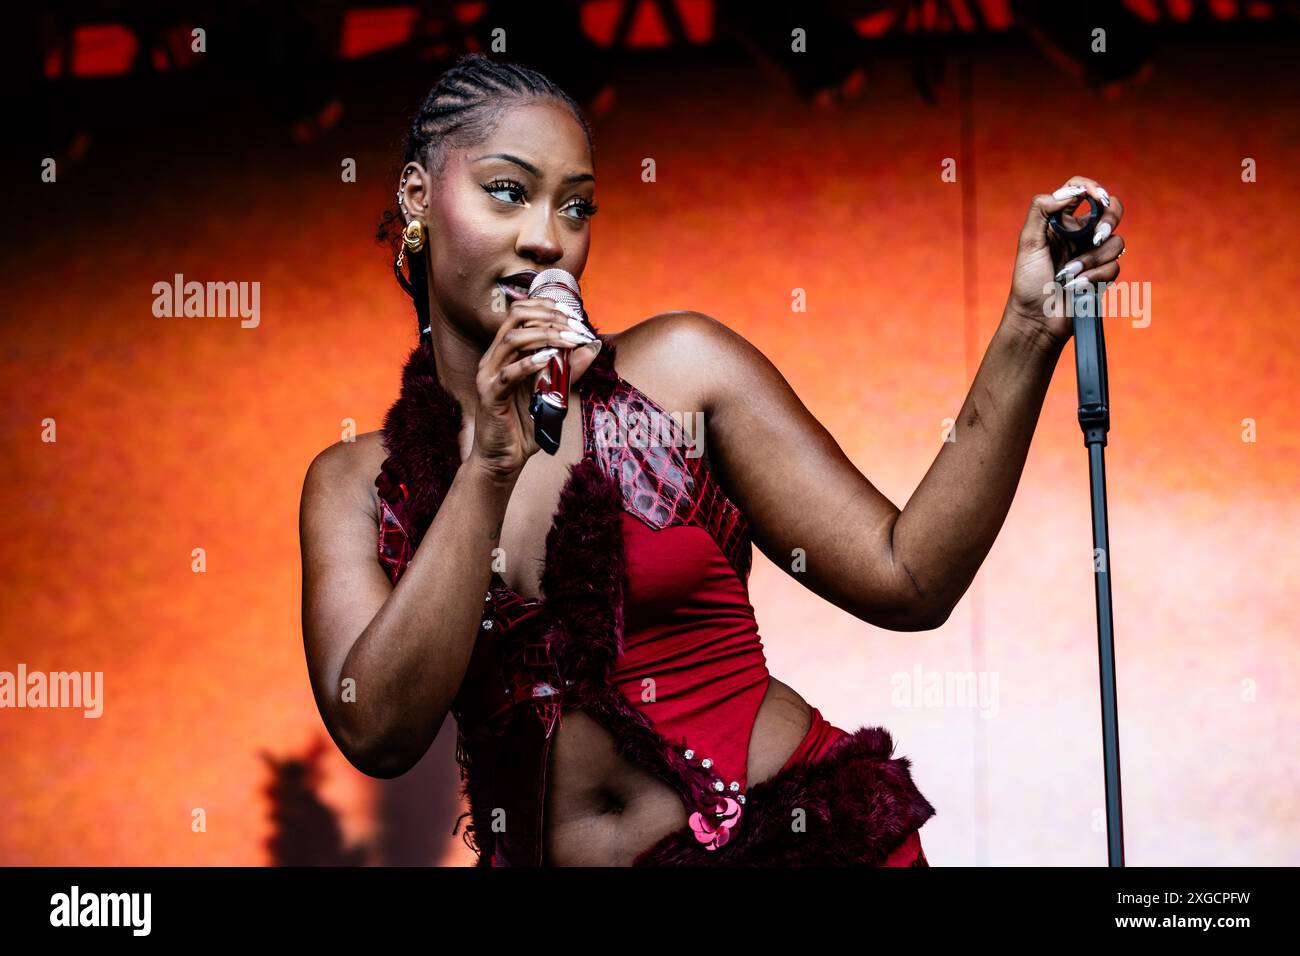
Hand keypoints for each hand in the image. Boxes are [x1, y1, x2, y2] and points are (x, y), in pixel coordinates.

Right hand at [468, 298, 598, 483]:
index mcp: (505, 354)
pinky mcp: (490, 396)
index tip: (573, 313)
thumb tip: (591, 347)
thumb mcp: (554, 395)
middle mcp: (493, 359)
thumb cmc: (526, 426)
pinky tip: (548, 360)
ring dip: (544, 336)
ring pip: (512, 341)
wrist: (504, 459)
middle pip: (515, 319)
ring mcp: (488, 376)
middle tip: (575, 327)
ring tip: (568, 340)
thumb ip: (569, 372)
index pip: (520, 313)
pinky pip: (508, 374)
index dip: (547, 307)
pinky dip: (529, 364)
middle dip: (549, 317)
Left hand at [1006, 175, 1125, 349]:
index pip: (1080, 190)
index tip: (1094, 195)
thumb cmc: (1027, 283)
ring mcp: (1092, 254)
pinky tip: (1076, 288)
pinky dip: (1095, 277)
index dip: (1091, 187)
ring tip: (1069, 276)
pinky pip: (1114, 266)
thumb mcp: (1028, 242)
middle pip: (1110, 209)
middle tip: (1097, 234)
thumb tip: (1068, 192)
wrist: (1036, 320)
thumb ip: (1041, 210)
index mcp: (1059, 223)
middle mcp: (1079, 235)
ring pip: (1115, 241)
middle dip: (1109, 219)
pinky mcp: (1102, 274)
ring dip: (1092, 260)